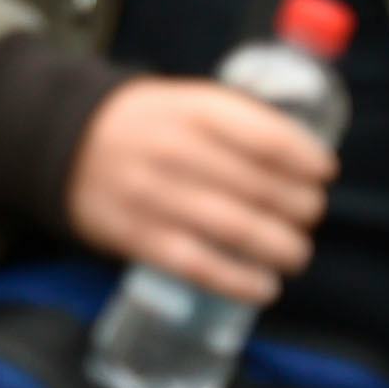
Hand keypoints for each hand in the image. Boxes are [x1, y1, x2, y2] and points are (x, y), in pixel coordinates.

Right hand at [61, 78, 337, 305]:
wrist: (65, 142)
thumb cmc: (146, 124)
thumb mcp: (187, 101)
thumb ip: (239, 123)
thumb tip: (307, 161)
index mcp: (192, 110)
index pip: (265, 137)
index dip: (304, 159)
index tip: (324, 173)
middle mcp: (174, 150)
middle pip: (258, 186)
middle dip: (299, 207)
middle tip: (309, 215)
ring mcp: (153, 195)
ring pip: (235, 228)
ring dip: (280, 247)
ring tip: (295, 253)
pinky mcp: (137, 235)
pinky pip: (197, 265)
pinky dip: (237, 281)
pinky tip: (264, 286)